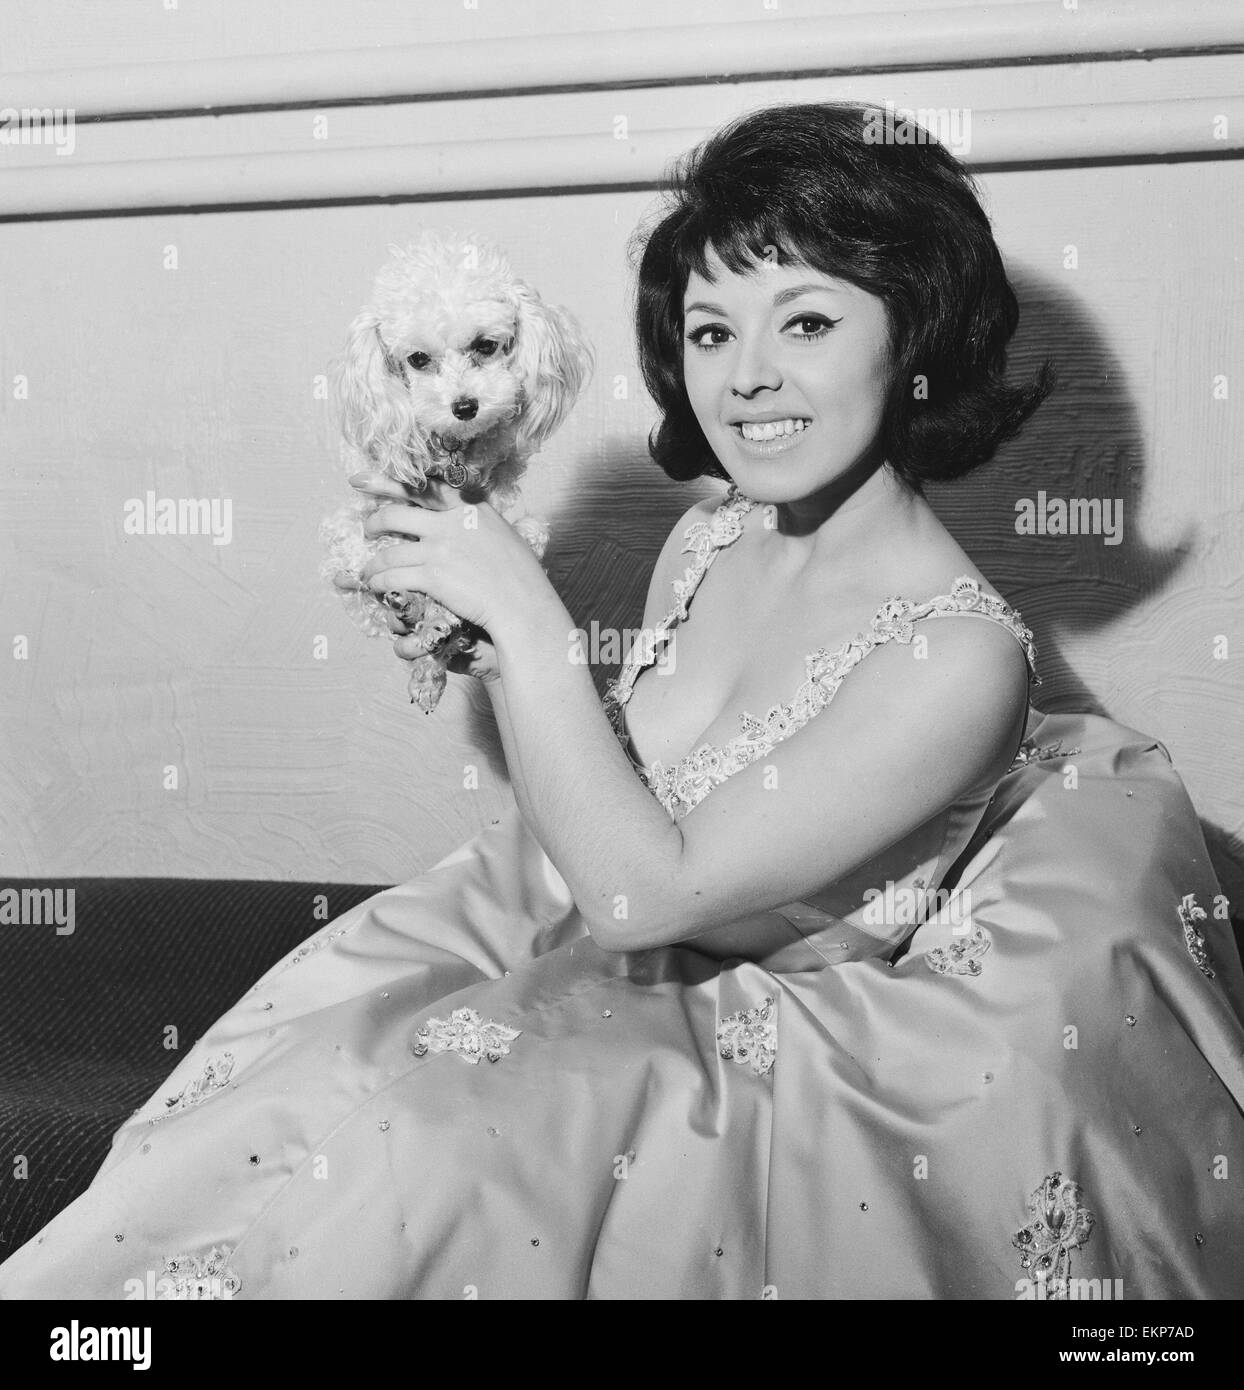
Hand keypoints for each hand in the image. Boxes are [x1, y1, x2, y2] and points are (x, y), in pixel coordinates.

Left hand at [350, 470, 549, 646]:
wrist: (522, 603)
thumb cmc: (520, 574)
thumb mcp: (502, 532)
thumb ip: (477, 521)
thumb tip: (462, 516)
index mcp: (469, 506)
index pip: (422, 486)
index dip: (387, 481)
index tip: (360, 480)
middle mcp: (451, 522)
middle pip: (395, 513)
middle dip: (373, 522)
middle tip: (367, 530)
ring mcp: (440, 548)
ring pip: (389, 551)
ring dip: (373, 564)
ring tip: (368, 571)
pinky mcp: (433, 576)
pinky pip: (393, 576)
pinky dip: (380, 582)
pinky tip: (376, 587)